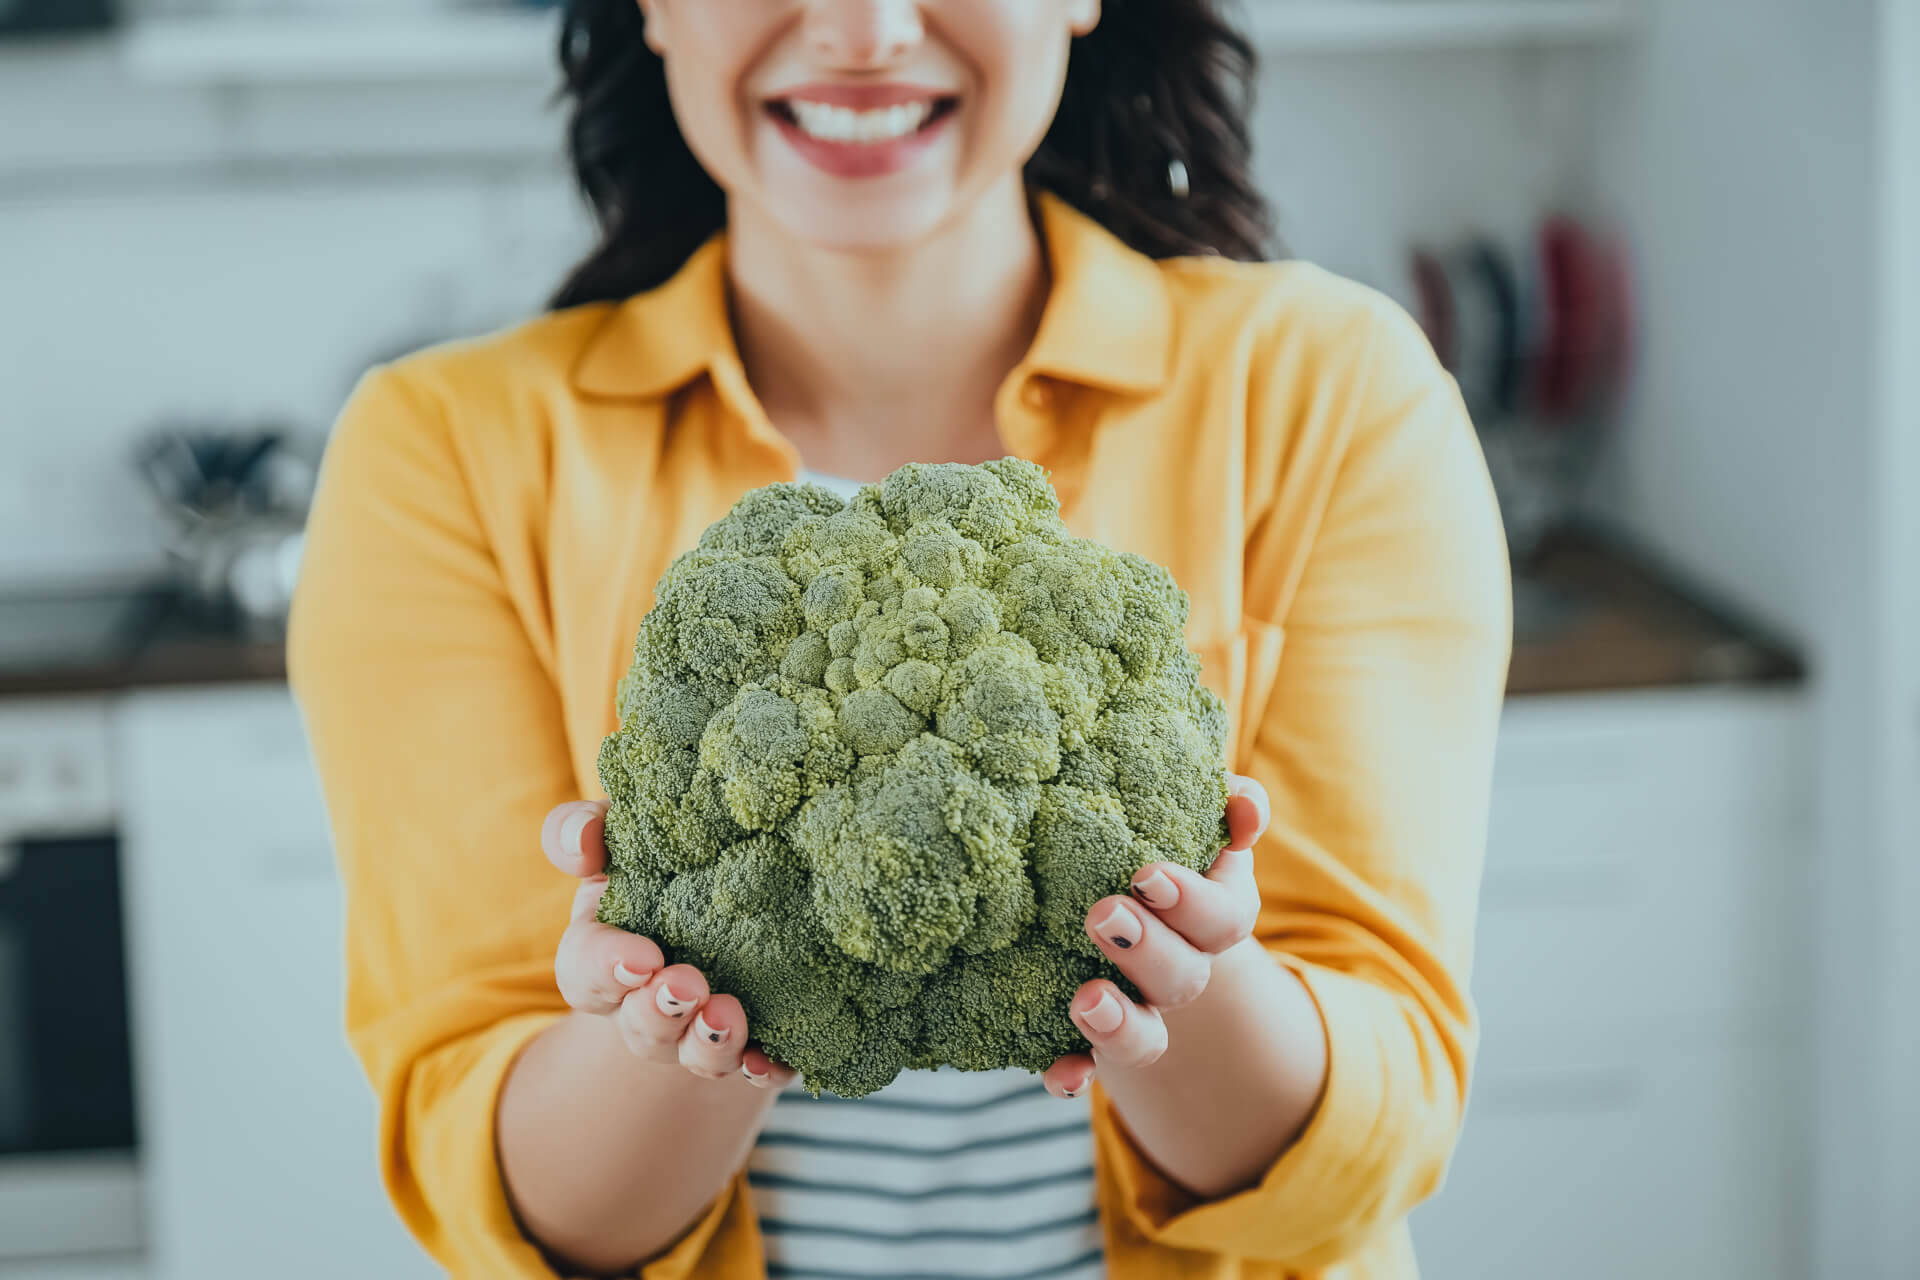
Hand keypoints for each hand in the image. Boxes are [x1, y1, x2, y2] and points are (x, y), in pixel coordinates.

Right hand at [540, 801, 797, 1089]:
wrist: (728, 903)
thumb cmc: (662, 866)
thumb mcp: (621, 842)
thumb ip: (587, 832)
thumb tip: (580, 841)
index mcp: (606, 956)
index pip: (587, 972)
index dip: (608, 968)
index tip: (643, 955)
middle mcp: (647, 1006)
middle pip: (641, 1026)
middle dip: (661, 1011)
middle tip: (688, 984)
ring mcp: (698, 1031)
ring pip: (694, 1054)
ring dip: (708, 1043)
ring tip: (729, 1015)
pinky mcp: (755, 1042)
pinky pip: (756, 1069)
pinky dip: (762, 1069)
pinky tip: (770, 1062)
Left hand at [1041, 773, 1271, 1098]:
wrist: (1109, 881)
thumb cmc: (1155, 831)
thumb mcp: (1193, 809)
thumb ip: (1228, 801)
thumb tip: (1246, 807)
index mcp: (1211, 913)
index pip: (1221, 919)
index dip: (1192, 903)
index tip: (1147, 875)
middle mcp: (1180, 968)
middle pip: (1183, 978)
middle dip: (1147, 949)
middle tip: (1103, 913)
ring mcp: (1137, 1008)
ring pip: (1145, 1036)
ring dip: (1122, 1022)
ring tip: (1087, 998)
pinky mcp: (1090, 1035)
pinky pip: (1086, 1066)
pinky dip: (1074, 1075)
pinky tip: (1061, 1076)